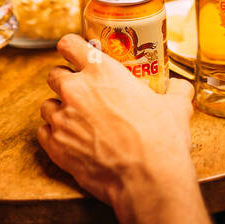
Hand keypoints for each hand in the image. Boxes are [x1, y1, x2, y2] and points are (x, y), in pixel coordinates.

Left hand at [37, 35, 208, 223]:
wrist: (147, 179)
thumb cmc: (160, 139)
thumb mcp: (176, 107)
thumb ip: (176, 90)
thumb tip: (181, 87)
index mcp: (101, 71)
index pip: (69, 44)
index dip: (72, 48)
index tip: (76, 54)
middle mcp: (76, 90)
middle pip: (54, 74)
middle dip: (65, 80)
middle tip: (81, 92)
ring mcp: (62, 118)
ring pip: (47, 105)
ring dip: (59, 109)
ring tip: (76, 120)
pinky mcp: (56, 146)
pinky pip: (43, 133)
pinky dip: (54, 135)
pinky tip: (71, 140)